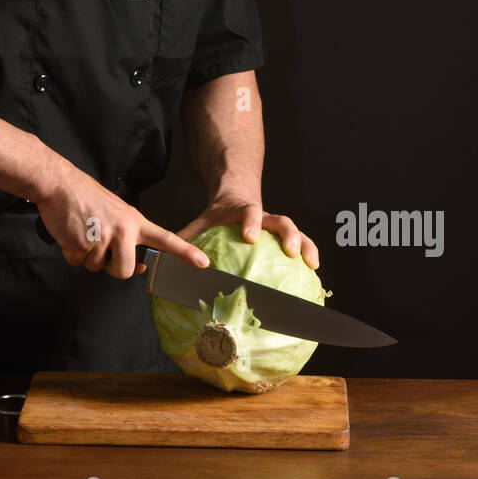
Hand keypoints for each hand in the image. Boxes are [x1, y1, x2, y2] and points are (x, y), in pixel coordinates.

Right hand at [36, 163, 211, 280]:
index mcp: (134, 221)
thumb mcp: (117, 212)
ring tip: (83, 232)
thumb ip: (130, 236)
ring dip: (87, 256)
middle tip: (101, 250)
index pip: (165, 238)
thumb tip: (138, 267)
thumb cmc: (87, 198)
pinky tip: (71, 233)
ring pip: (97, 268)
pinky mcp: (80, 243)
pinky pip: (77, 262)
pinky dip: (71, 253)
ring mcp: (102, 237)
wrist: (60, 184)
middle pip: (125, 271)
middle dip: (111, 268)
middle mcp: (122, 229)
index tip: (203, 263)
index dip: (184, 252)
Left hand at [175, 197, 319, 269]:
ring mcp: (278, 227)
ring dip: (306, 247)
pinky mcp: (287, 238)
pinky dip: (311, 259)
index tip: (249, 236)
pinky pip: (304, 246)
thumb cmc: (218, 217)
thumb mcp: (200, 223)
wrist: (236, 197)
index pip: (248, 212)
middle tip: (290, 251)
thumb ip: (185, 240)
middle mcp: (265, 217)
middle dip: (288, 234)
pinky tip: (315, 281)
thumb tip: (162, 262)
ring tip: (311, 266)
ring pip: (298, 232)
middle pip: (282, 220)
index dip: (250, 222)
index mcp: (242, 212)